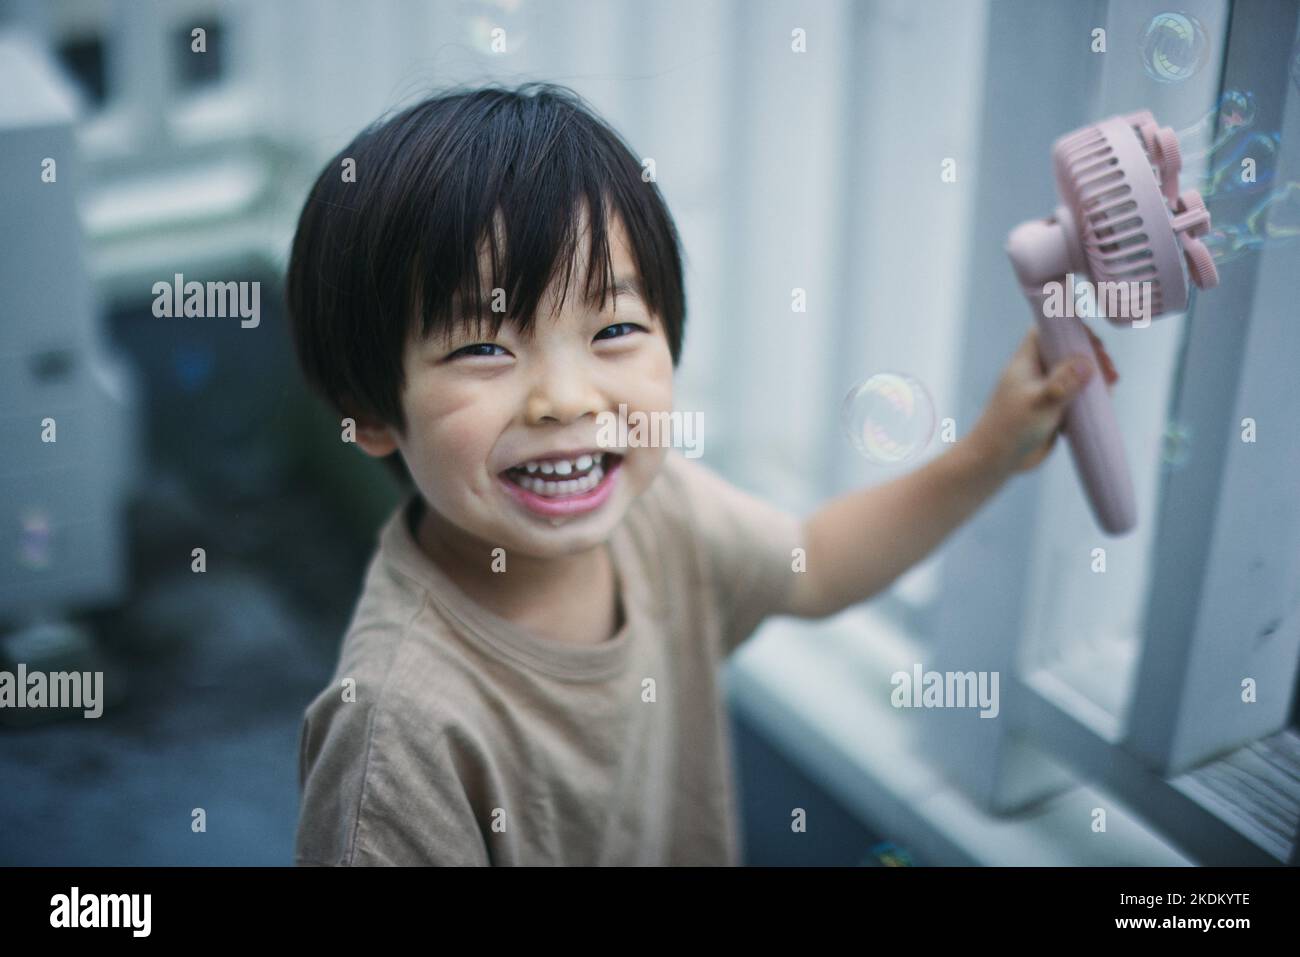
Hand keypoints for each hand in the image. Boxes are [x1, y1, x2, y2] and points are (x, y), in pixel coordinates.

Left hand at [968, 323, 1118, 475]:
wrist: (997, 460)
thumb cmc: (1010, 428)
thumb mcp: (1039, 403)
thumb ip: (1062, 383)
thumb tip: (1087, 362)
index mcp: (1026, 362)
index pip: (1048, 330)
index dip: (1071, 329)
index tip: (1093, 341)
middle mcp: (1037, 372)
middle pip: (1068, 351)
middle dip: (1091, 356)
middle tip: (1109, 370)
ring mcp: (1046, 390)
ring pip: (1075, 374)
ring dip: (1095, 377)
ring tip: (1111, 385)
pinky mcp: (1054, 409)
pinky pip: (1077, 396)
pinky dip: (1091, 396)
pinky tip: (1105, 401)